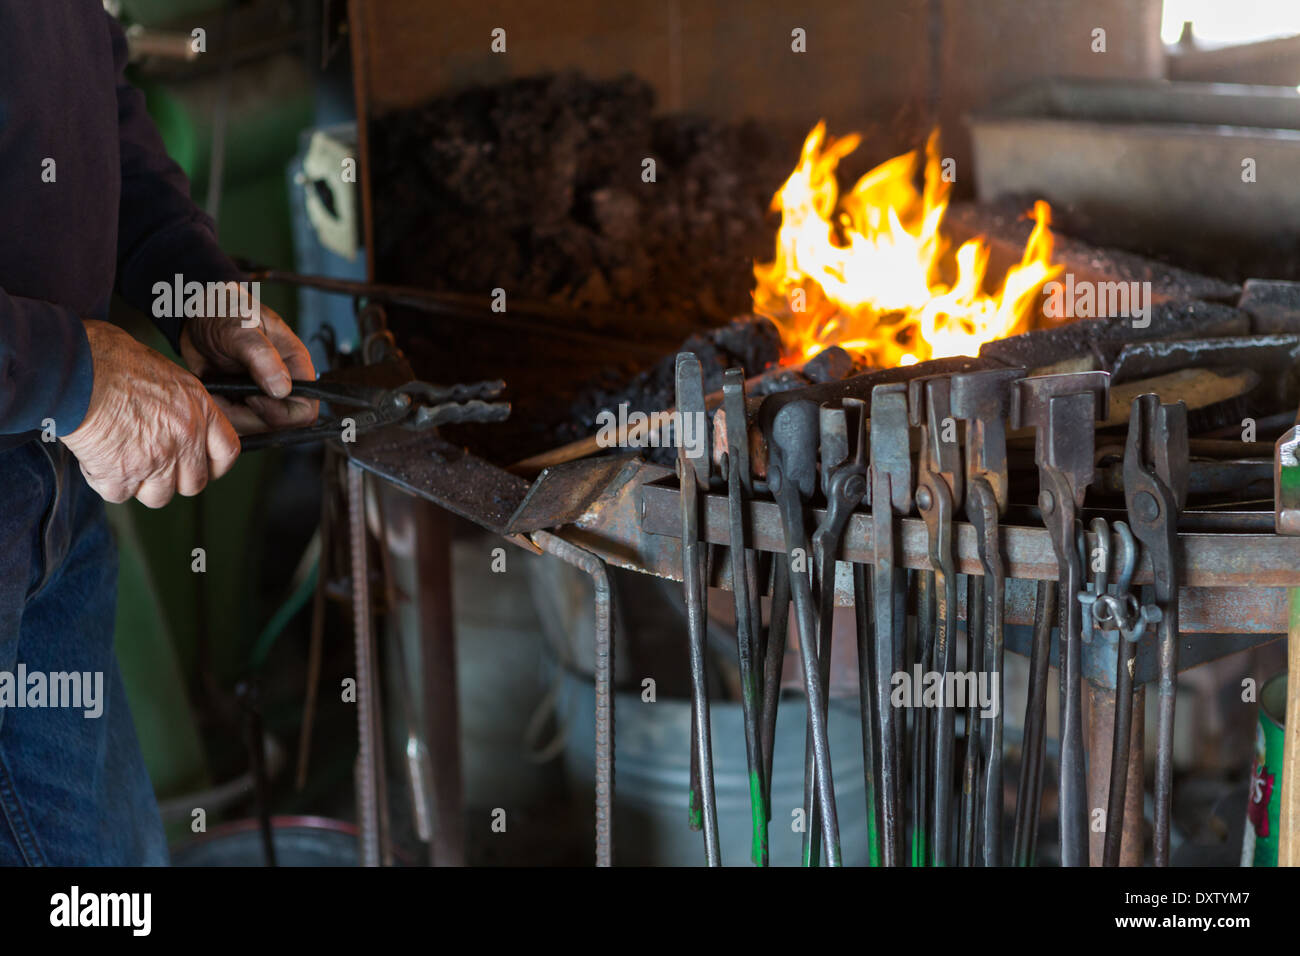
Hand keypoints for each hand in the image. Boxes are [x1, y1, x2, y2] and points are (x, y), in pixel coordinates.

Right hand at [62, 320, 240, 506]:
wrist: (77, 370)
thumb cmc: (112, 360)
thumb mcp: (166, 374)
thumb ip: (180, 405)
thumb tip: (178, 420)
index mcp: (199, 410)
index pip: (226, 452)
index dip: (214, 466)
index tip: (203, 468)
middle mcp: (185, 438)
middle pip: (193, 484)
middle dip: (173, 480)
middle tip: (151, 465)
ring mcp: (156, 460)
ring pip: (158, 496)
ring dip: (139, 484)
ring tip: (120, 459)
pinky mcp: (122, 474)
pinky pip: (118, 494)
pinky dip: (104, 481)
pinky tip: (95, 459)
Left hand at [179, 295, 317, 434]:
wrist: (195, 313)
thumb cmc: (223, 311)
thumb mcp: (240, 327)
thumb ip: (262, 356)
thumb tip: (283, 390)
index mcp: (295, 367)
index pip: (305, 410)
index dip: (281, 414)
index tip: (251, 396)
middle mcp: (284, 385)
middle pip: (280, 426)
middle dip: (249, 416)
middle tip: (224, 393)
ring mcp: (263, 397)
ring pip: (256, 428)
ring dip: (231, 415)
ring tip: (215, 390)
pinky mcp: (242, 403)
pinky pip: (237, 424)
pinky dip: (221, 413)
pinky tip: (212, 393)